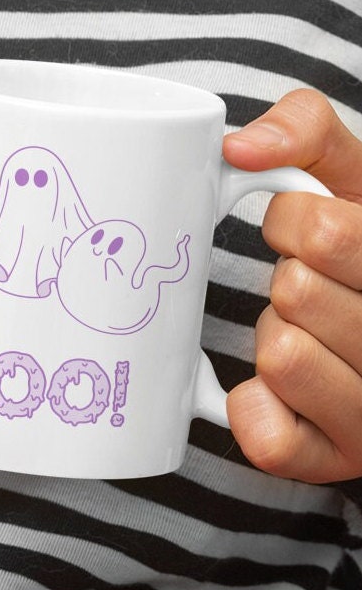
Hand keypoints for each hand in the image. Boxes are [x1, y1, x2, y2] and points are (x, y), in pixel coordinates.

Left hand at [223, 88, 361, 481]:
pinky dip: (254, 408)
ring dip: (273, 337)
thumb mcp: (350, 174)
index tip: (309, 236)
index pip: (324, 230)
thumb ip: (306, 128)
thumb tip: (240, 147)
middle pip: (296, 290)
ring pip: (282, 355)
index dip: (292, 223)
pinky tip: (277, 392)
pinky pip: (268, 436)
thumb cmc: (354, 248)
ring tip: (308, 336)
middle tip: (310, 290)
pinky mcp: (338, 461)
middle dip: (286, 279)